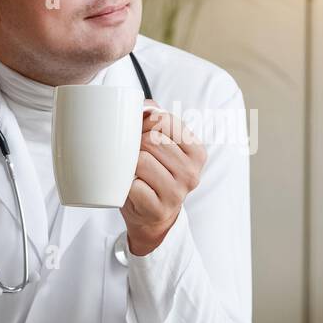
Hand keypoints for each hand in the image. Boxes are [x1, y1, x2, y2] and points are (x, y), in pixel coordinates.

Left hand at [120, 100, 206, 255]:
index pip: (165, 120)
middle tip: (133, 154)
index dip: (144, 123)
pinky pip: (133, 185)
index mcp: (196, 152)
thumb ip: (156, 120)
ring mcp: (177, 192)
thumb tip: (141, 104)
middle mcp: (192, 172)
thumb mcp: (164, 146)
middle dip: (135, 143)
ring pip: (141, 160)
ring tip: (132, 171)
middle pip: (151, 139)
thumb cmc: (155, 175)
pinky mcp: (158, 208)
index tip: (140, 133)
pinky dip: (125, 184)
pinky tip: (131, 188)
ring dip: (129, 164)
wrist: (153, 217)